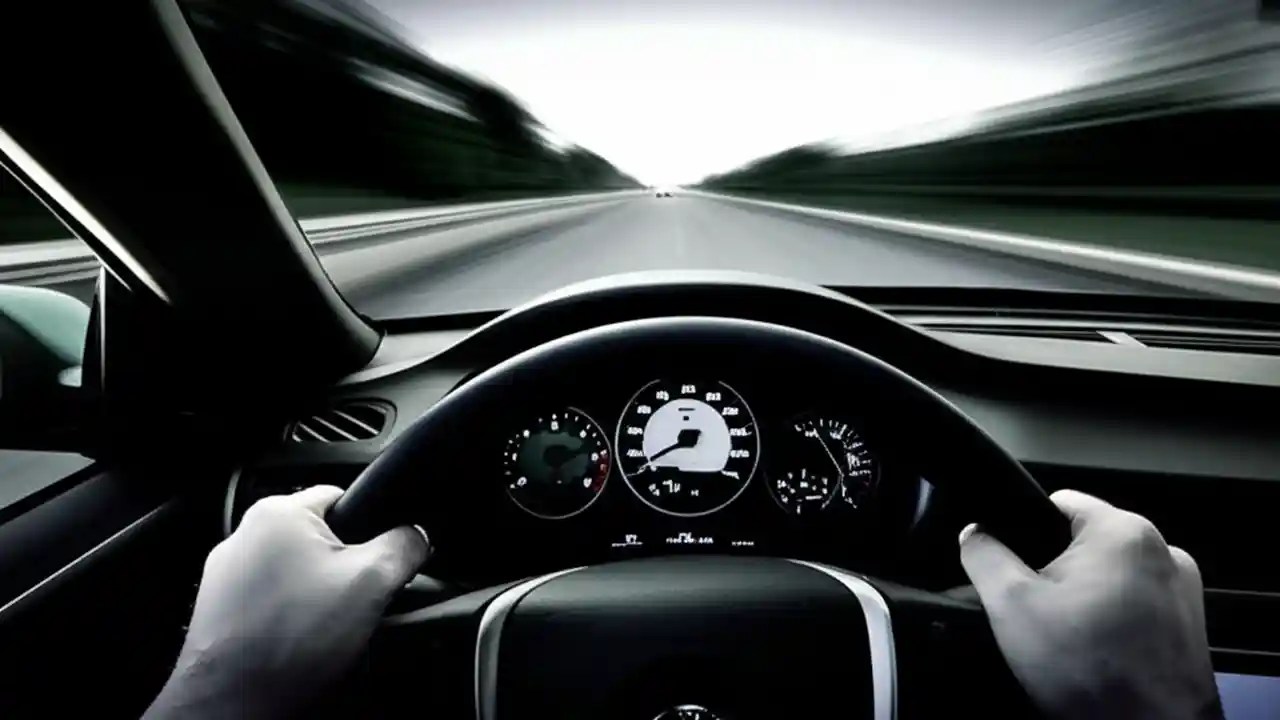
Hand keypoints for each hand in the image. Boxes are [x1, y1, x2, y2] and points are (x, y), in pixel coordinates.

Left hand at [144, 486, 427, 718]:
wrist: (235, 699)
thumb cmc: (291, 638)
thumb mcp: (372, 582)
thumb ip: (404, 546)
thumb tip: (418, 535)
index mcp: (278, 512)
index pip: (342, 497)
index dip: (372, 529)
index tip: (380, 560)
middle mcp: (244, 534)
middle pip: (319, 538)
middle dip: (342, 569)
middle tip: (354, 601)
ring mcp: (227, 573)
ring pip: (294, 571)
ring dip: (314, 593)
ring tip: (324, 626)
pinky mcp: (220, 607)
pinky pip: (270, 599)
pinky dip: (288, 615)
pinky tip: (298, 640)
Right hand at [960, 490, 1220, 719]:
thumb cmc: (1086, 667)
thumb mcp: (1010, 605)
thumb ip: (983, 555)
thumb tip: (974, 533)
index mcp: (1125, 531)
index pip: (1058, 503)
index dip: (1025, 531)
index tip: (1014, 569)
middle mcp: (1164, 549)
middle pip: (1084, 542)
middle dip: (1056, 570)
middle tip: (1037, 612)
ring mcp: (1183, 588)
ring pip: (1110, 575)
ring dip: (1085, 597)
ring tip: (1068, 636)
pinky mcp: (1189, 624)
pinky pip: (1135, 603)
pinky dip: (1113, 619)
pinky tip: (1097, 651)